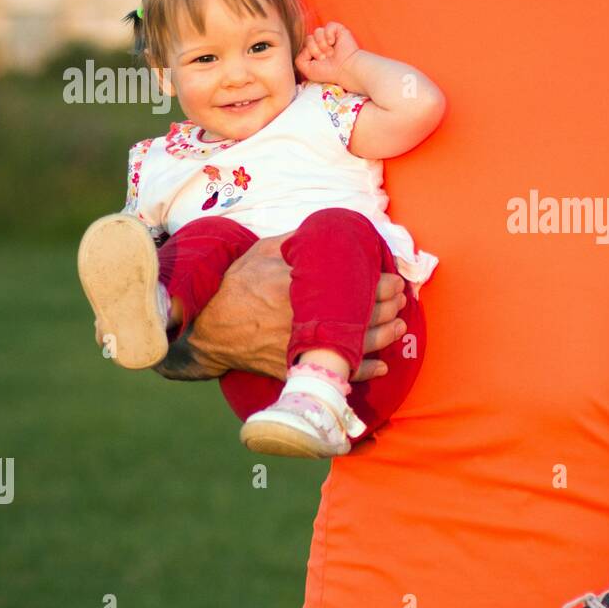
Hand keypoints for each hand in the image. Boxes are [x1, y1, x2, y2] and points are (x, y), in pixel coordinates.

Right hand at [155, 236, 408, 380]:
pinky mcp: (297, 367)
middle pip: (362, 315)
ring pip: (356, 345)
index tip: (393, 278)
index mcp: (299, 288)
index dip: (380, 283)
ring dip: (385, 335)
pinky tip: (381, 365)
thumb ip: (295, 244)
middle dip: (388, 306)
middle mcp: (305, 319)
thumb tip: (324, 233)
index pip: (354, 287)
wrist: (207, 327)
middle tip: (400, 297)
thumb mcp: (263, 253)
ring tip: (399, 324)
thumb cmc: (236, 285)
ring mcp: (302, 346)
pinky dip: (363, 372)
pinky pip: (337, 374)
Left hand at [295, 22, 362, 87]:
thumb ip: (299, 60)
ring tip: (331, 52)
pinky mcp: (338, 30)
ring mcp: (330, 36)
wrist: (345, 70)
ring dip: (322, 44)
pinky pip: (328, 26)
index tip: (319, 62)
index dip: (309, 53)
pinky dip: (329, 35)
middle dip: (315, 50)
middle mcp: (322, 42)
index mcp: (314, 50)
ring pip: (317, 31)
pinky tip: (333, 43)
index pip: (304, 45)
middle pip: (308, 38)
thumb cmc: (329, 72)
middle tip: (325, 58)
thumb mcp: (307, 70)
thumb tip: (304, 48)